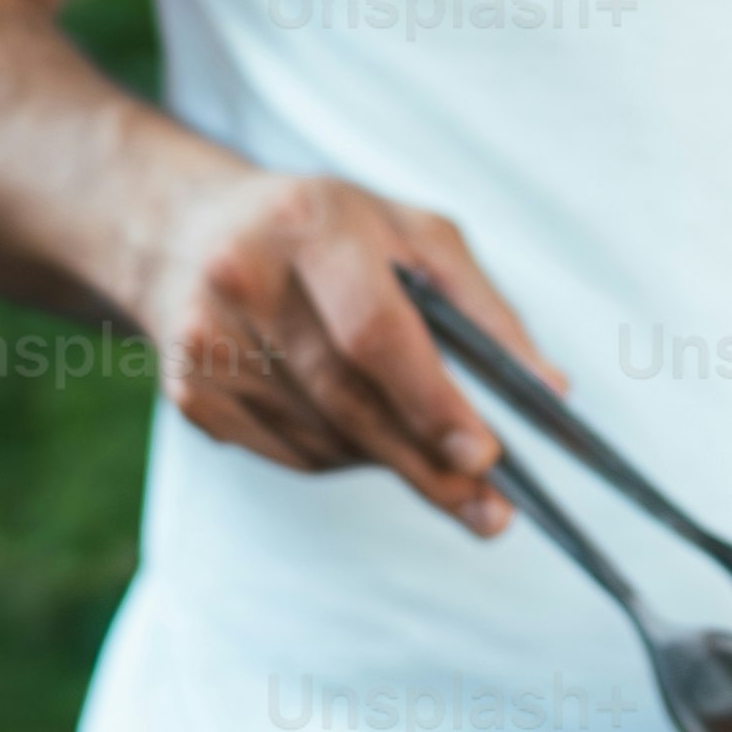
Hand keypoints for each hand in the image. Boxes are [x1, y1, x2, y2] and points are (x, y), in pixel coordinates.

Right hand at [128, 165, 536, 530]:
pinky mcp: (191, 395)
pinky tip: (355, 423)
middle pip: (350, 399)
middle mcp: (244, 280)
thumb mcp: (410, 233)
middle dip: (427, 460)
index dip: (432, 400)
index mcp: (308, 222)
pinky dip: (343, 453)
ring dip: (390, 454)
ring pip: (328, 436)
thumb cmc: (323, 229)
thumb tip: (548, 391)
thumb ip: (483, 308)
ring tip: (427, 448)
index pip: (374, 330)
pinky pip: (294, 453)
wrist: (184, 230)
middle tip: (490, 509)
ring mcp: (207, 344)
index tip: (485, 456)